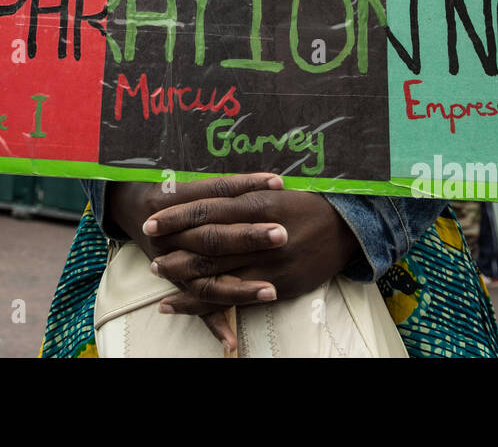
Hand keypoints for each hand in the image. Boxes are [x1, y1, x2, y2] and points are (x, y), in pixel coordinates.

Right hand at [108, 174, 290, 351]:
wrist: (129, 203)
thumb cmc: (170, 187)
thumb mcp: (190, 175)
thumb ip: (226, 185)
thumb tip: (276, 183)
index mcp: (175, 198)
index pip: (217, 191)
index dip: (248, 186)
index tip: (279, 184)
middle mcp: (172, 232)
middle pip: (214, 236)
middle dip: (249, 236)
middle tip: (282, 235)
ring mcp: (171, 259)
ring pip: (206, 278)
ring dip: (240, 288)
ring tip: (271, 291)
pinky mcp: (175, 279)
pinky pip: (197, 304)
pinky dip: (214, 323)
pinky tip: (232, 342)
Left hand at [147, 187, 357, 305]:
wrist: (346, 228)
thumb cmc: (306, 205)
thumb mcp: (273, 193)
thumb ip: (241, 195)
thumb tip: (204, 194)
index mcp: (256, 203)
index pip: (206, 209)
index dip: (176, 217)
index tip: (153, 220)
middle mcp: (259, 232)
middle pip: (205, 241)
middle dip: (174, 246)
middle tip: (151, 250)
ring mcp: (267, 262)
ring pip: (215, 271)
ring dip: (183, 275)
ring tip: (159, 274)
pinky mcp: (276, 286)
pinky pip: (234, 298)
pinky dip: (205, 303)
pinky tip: (183, 304)